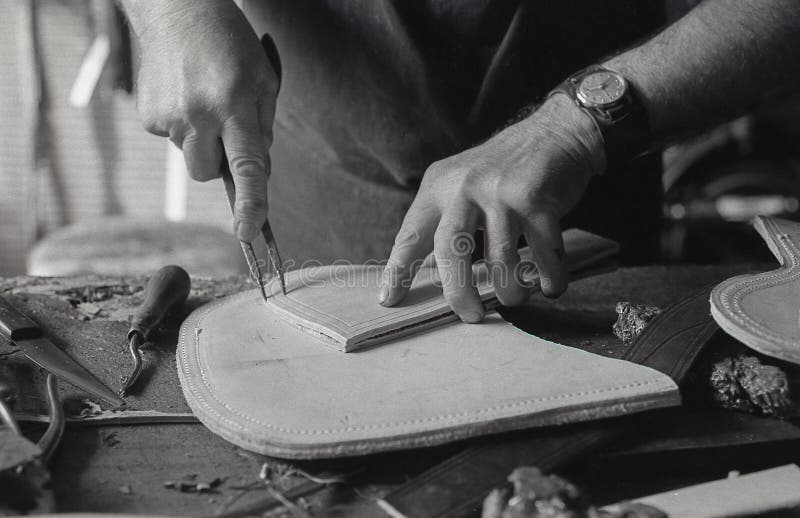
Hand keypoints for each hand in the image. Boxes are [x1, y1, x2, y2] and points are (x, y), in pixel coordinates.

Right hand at [128, 1, 278, 240]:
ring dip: (202, 140)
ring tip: (203, 100)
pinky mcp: (147, 116)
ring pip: (190, 157)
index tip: (250, 231)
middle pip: (208, 172)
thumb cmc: (227, 42)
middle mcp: (198, 114)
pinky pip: (172, 140)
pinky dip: (183, 127)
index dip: (250, 202)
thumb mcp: (263, 80)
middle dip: (220, 161)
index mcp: (234, 105)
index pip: (246, 166)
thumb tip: (259, 168)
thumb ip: (263, 127)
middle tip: (225, 125)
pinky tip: (184, 95)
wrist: (177, 9)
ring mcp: (168, 116)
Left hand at [379, 94, 605, 321]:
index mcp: (439, 187)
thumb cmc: (504, 172)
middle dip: (459, 292)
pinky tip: (550, 286)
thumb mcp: (461, 183)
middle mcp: (464, 187)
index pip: (410, 235)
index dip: (397, 271)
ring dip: (511, 289)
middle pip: (451, 250)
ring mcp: (501, 192)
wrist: (553, 134)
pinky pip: (542, 251)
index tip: (388, 300)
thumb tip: (425, 274)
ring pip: (500, 258)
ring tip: (516, 298)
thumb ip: (443, 219)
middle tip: (470, 315)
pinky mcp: (536, 198)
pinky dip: (549, 277)